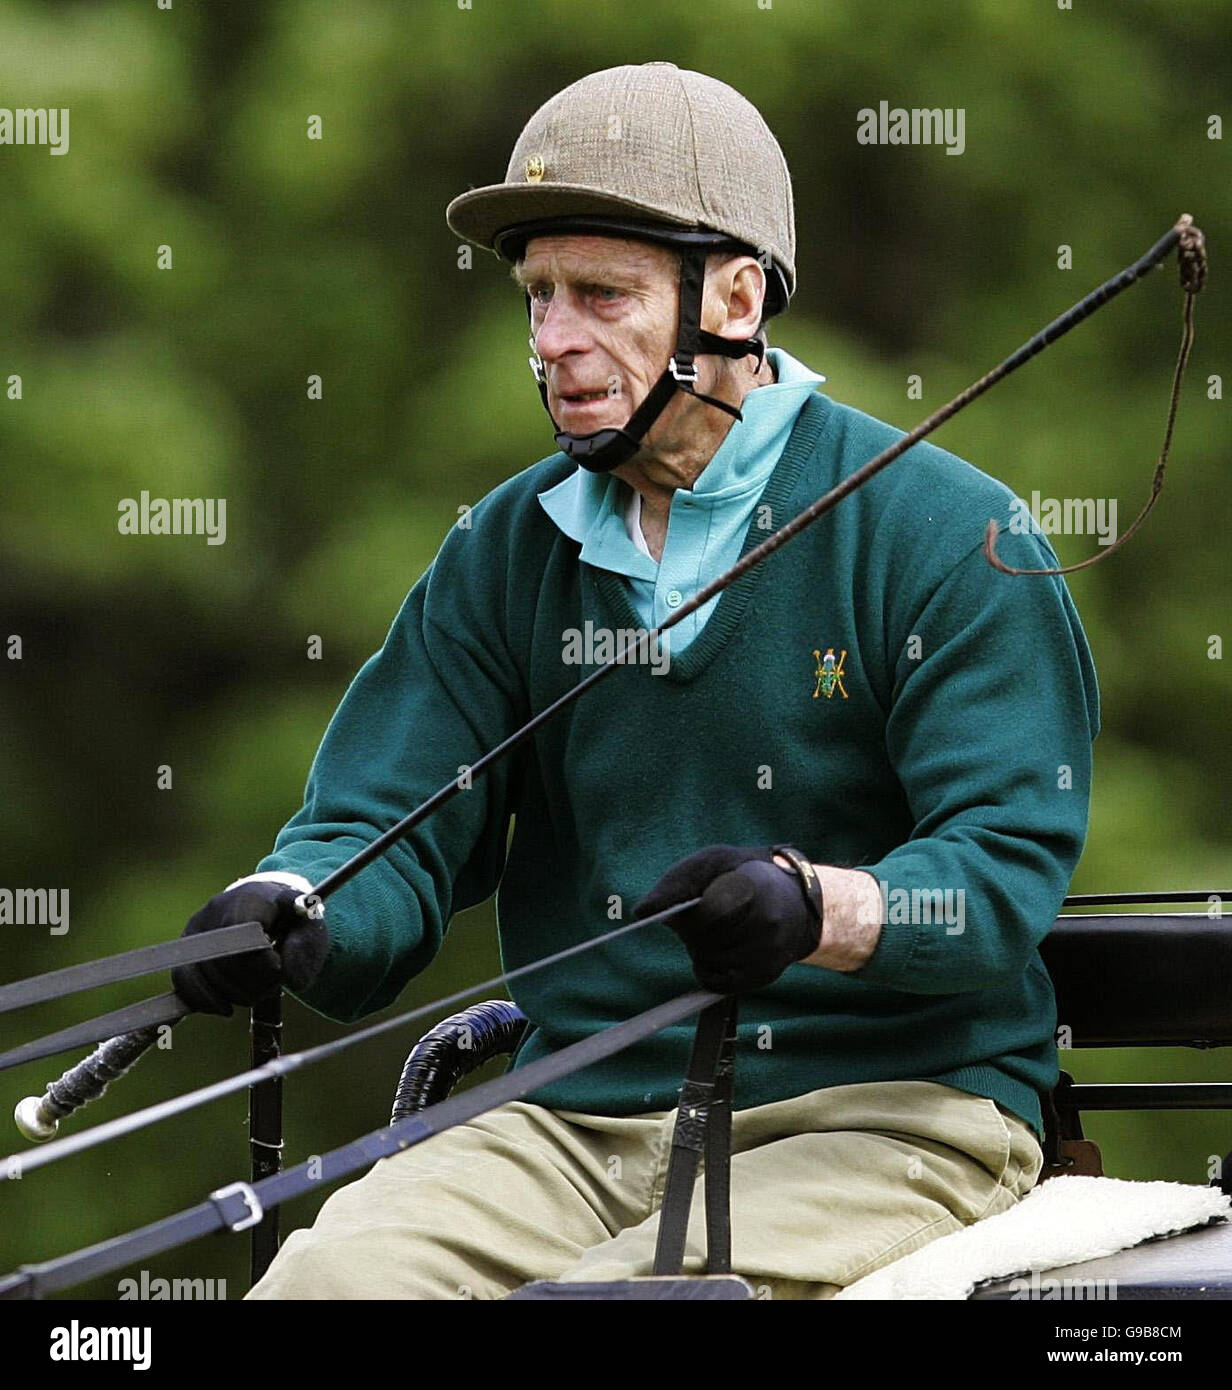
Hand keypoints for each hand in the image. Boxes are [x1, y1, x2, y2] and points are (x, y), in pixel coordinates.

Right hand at [171, 874, 328, 1015]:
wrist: (272, 907)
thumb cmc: (292, 920)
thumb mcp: (311, 929)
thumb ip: (305, 951)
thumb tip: (290, 980)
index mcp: (251, 898)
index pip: (242, 935)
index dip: (259, 961)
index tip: (277, 967)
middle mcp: (216, 909)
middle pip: (223, 961)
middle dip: (251, 983)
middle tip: (273, 984)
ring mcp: (197, 928)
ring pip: (203, 974)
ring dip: (233, 995)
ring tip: (258, 990)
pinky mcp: (186, 947)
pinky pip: (183, 980)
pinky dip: (204, 1000)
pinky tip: (226, 1006)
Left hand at [634, 844, 822, 993]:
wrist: (796, 901)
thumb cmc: (744, 876)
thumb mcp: (712, 862)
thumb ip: (676, 882)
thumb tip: (641, 911)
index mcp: (753, 889)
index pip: (705, 915)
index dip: (688, 915)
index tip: (686, 909)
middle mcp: (766, 924)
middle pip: (704, 941)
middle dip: (693, 933)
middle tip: (703, 919)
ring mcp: (768, 953)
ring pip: (709, 963)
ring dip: (700, 951)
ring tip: (716, 932)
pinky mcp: (765, 975)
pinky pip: (719, 984)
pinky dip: (709, 970)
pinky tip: (719, 951)